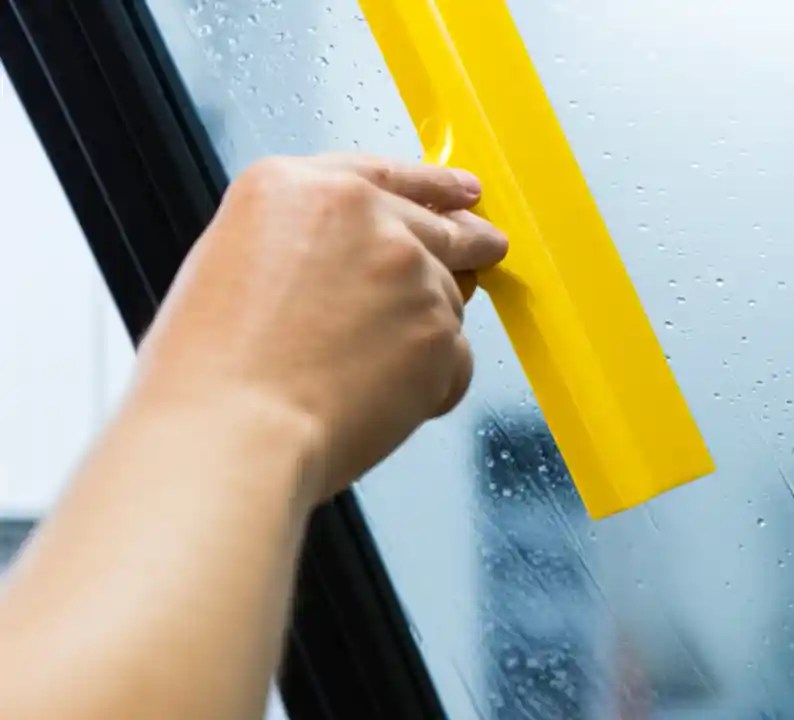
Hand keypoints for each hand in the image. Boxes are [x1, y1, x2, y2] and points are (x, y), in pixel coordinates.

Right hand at [131, 154, 507, 503]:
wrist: (234, 431)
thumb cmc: (212, 368)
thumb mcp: (233, 259)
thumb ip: (307, 239)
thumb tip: (360, 259)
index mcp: (298, 187)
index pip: (386, 173)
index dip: (433, 185)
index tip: (463, 191)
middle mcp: (363, 215)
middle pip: (439, 228)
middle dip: (469, 242)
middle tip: (487, 249)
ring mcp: (410, 270)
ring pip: (446, 299)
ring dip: (423, 333)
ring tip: (363, 375)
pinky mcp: (440, 330)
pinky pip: (455, 357)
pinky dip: (432, 383)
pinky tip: (380, 401)